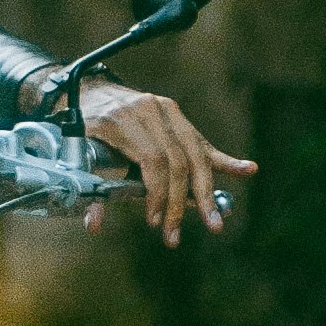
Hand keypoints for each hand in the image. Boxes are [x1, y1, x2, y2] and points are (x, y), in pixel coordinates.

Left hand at [78, 79, 255, 248]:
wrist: (88, 91)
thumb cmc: (82, 129)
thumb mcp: (77, 155)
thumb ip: (90, 189)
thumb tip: (95, 225)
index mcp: (123, 119)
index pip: (153, 160)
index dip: (158, 193)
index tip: (155, 221)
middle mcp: (149, 110)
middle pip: (177, 161)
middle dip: (182, 202)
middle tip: (180, 235)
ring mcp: (166, 111)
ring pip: (194, 154)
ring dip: (205, 191)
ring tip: (215, 222)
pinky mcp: (177, 115)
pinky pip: (202, 141)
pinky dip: (225, 160)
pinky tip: (248, 170)